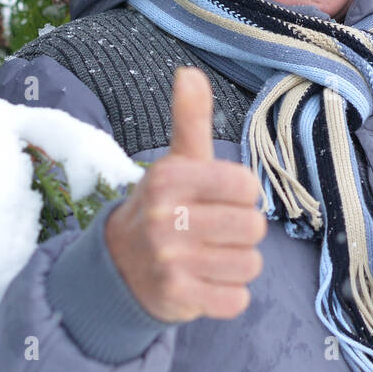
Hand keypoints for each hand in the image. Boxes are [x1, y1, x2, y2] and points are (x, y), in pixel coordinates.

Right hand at [105, 66, 266, 321]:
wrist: (118, 266)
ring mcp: (169, 261)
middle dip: (241, 231)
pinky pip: (237, 299)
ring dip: (237, 263)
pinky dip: (229, 295)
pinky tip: (206, 282)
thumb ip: (190, 119)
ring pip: (250, 264)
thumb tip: (189, 72)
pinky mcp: (176, 298)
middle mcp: (166, 218)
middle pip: (254, 227)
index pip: (247, 185)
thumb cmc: (165, 206)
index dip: (242, 194)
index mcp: (170, 178)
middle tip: (213, 231)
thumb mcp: (177, 161)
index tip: (219, 197)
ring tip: (209, 256)